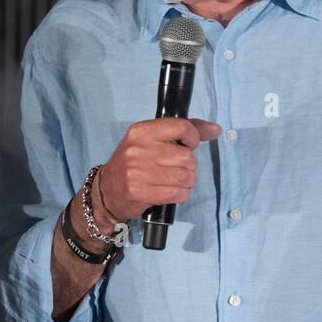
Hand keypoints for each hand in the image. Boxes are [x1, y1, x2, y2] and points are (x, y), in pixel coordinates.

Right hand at [97, 118, 220, 220]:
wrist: (106, 192)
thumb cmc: (134, 164)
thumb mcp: (152, 140)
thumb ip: (184, 131)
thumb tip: (215, 129)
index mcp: (141, 131)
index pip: (182, 127)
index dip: (193, 138)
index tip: (189, 145)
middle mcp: (137, 149)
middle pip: (188, 157)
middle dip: (189, 166)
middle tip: (175, 168)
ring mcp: (137, 171)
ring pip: (186, 176)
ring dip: (186, 182)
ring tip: (172, 181)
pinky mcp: (139, 192)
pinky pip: (179, 193)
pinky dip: (180, 194)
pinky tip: (169, 192)